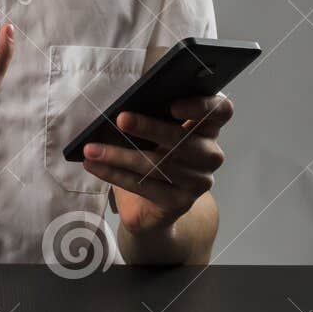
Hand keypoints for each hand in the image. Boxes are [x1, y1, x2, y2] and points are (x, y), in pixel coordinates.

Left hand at [81, 92, 232, 234]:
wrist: (150, 207)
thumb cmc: (151, 154)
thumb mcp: (153, 132)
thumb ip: (151, 115)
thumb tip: (122, 105)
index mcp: (208, 129)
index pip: (220, 112)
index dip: (202, 106)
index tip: (173, 104)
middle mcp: (209, 156)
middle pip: (183, 139)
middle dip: (149, 127)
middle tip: (120, 119)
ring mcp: (198, 182)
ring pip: (158, 164)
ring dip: (119, 155)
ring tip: (92, 148)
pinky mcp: (179, 203)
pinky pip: (144, 186)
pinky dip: (114, 174)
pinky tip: (95, 165)